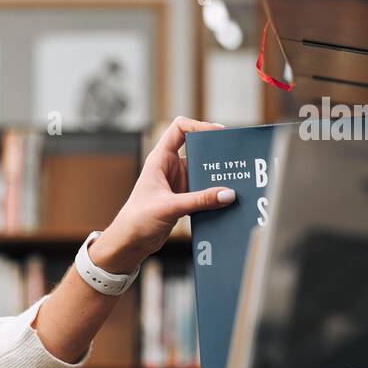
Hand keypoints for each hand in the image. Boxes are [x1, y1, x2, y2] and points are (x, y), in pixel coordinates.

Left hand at [94, 116, 236, 270]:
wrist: (130, 242)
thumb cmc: (137, 220)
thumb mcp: (170, 207)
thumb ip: (199, 200)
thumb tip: (228, 194)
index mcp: (160, 159)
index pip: (180, 128)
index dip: (200, 126)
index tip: (219, 133)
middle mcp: (170, 167)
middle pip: (198, 150)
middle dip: (216, 154)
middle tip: (237, 158)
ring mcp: (178, 183)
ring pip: (203, 173)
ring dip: (218, 177)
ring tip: (238, 180)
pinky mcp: (184, 198)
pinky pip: (204, 191)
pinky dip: (215, 194)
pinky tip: (228, 200)